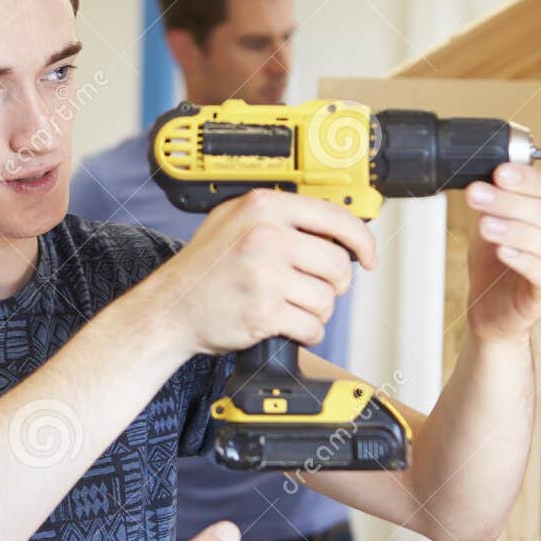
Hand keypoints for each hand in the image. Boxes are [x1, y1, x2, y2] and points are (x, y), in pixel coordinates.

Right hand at [140, 188, 376, 356]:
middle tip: (313, 289)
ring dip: (317, 311)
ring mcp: (264, 274)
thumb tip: (336, 226)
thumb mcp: (235, 221)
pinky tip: (286, 326)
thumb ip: (281, 216)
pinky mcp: (263, 311)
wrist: (170, 308)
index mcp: (263, 206)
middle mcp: (265, 235)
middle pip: (338, 264)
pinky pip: (311, 327)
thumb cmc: (205, 269)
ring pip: (327, 299)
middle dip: (333, 285)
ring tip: (291, 308)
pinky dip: (306, 333)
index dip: (362, 242)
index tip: (369, 258)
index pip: (336, 218)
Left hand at [463, 163, 540, 342]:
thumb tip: (488, 175)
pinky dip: (524, 260)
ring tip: (485, 225)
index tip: (500, 173)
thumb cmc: (495, 260)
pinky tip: (503, 252)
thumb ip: (494, 199)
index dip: (527, 179)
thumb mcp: (490, 220)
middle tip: (478, 195)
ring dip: (515, 230)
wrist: (488, 303)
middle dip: (509, 201)